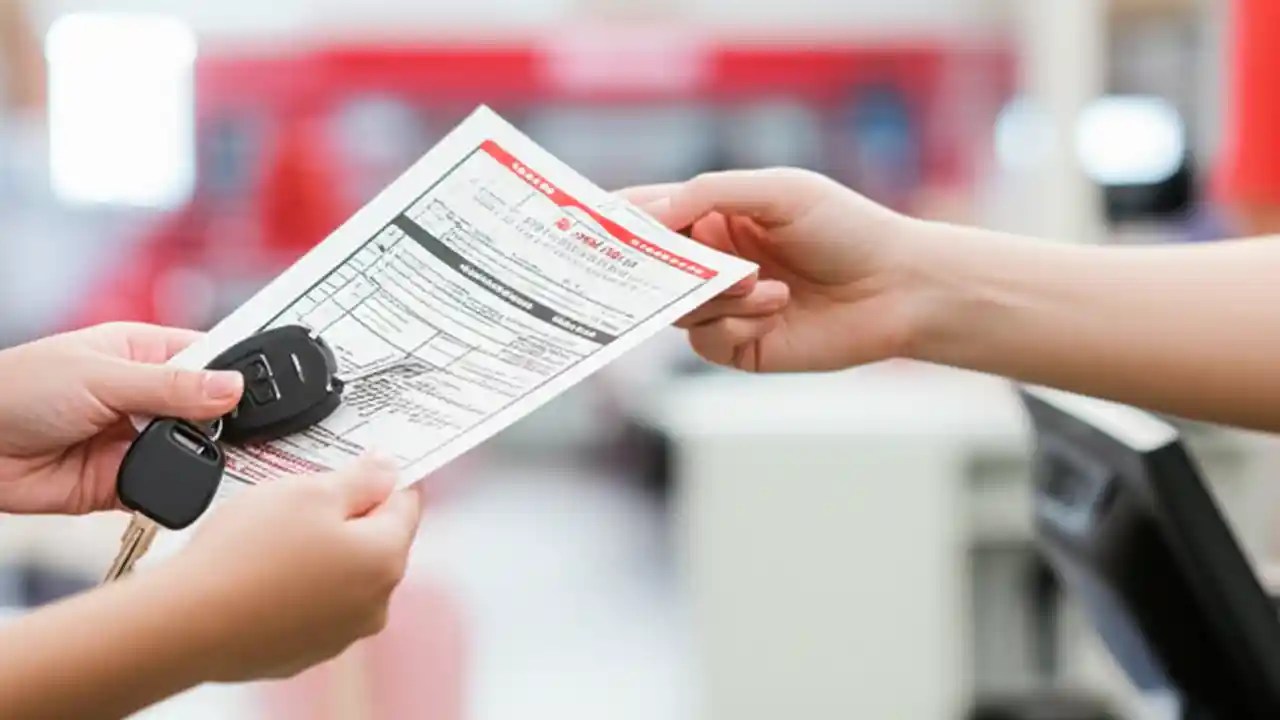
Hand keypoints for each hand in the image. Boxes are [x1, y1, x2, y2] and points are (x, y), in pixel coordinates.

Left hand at [0, 323, 243, 513]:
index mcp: (141, 353)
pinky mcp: (120, 482)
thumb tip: (232, 388)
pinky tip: (184, 488)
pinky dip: (175, 493)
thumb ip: (171, 386)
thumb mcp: (102, 377)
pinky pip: (162, 489)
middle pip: (207, 410)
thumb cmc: (14, 389)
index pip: (207, 358)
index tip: (270, 391)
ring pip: (190, 452)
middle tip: (255, 434)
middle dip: (226, 423)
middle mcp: (143, 397)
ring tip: (217, 462)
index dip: (237, 373)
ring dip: (201, 459)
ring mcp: (133, 440)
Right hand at [173, 457, 420, 681]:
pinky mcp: (305, 649)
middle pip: (376, 542)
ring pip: (343, 574)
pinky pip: (313, 604)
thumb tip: (387, 469)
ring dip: (321, 553)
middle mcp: (373, 604)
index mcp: (385, 560)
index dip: (384, 478)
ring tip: (273, 538)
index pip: (406, 504)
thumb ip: (360, 478)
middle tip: (301, 501)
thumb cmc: (244, 559)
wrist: (185, 623)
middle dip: (347, 517)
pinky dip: (297, 586)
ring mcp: (340, 633)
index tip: (366, 466)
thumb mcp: (309, 491)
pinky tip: (262, 572)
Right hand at [623, 169, 923, 372]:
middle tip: (645, 265)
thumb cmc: (846, 228)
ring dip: (716, 293)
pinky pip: (705, 339)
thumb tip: (652, 212)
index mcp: (714, 216)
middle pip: (648, 267)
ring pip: (675, 306)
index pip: (649, 215)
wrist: (898, 288)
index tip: (586, 223)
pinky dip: (735, 323)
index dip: (616, 220)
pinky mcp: (740, 346)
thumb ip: (712, 192)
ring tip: (766, 284)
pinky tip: (777, 307)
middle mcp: (711, 262)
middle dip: (649, 266)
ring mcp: (723, 306)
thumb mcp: (779, 191)